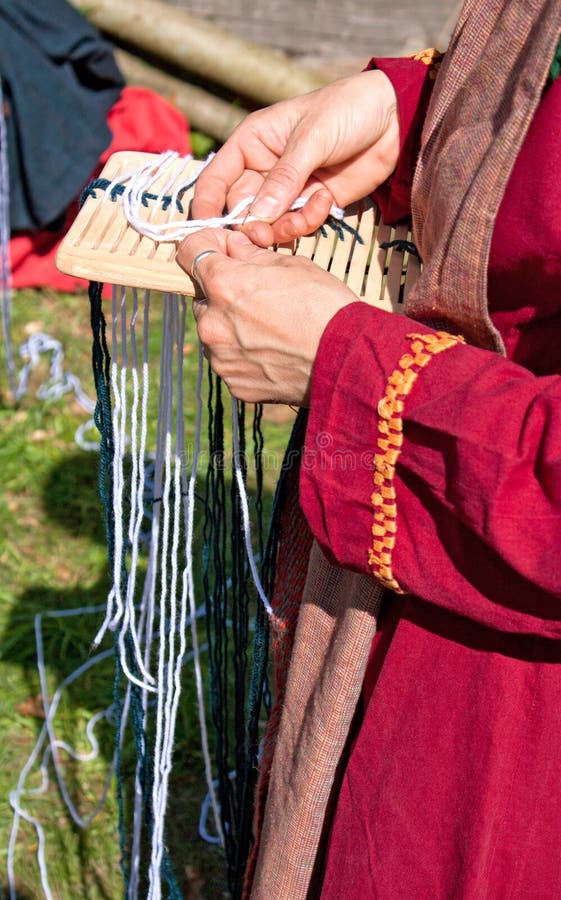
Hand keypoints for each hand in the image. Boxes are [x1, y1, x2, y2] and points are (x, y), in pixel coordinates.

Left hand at [176, 229, 358, 404]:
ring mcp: (221, 359)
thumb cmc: (325, 306)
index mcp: (223, 285)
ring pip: (215, 333)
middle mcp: (212, 324)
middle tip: (260, 297)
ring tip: (272, 330)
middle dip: (224, 293)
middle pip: (203, 298)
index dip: (208, 244)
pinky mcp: (234, 385)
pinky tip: (274, 354)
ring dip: (232, 327)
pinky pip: (230, 362)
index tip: (225, 248)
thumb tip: (232, 246)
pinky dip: (245, 356)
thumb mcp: (292, 265)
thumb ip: (252, 255)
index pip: (190, 251)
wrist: (348, 361)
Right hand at [192, 69, 398, 245]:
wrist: (393, 120)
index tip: (210, 230)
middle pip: (240, 209)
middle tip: (268, 232)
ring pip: (268, 223)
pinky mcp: (310, 204)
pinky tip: (327, 201)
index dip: (207, 206)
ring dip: (284, 227)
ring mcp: (287, 190)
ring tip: (309, 213)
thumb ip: (285, 178)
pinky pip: (296, 225)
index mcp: (251, 142)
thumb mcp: (312, 138)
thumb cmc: (347, 110)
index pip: (215, 179)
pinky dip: (308, 222)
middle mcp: (262, 168)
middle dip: (252, 225)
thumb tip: (257, 216)